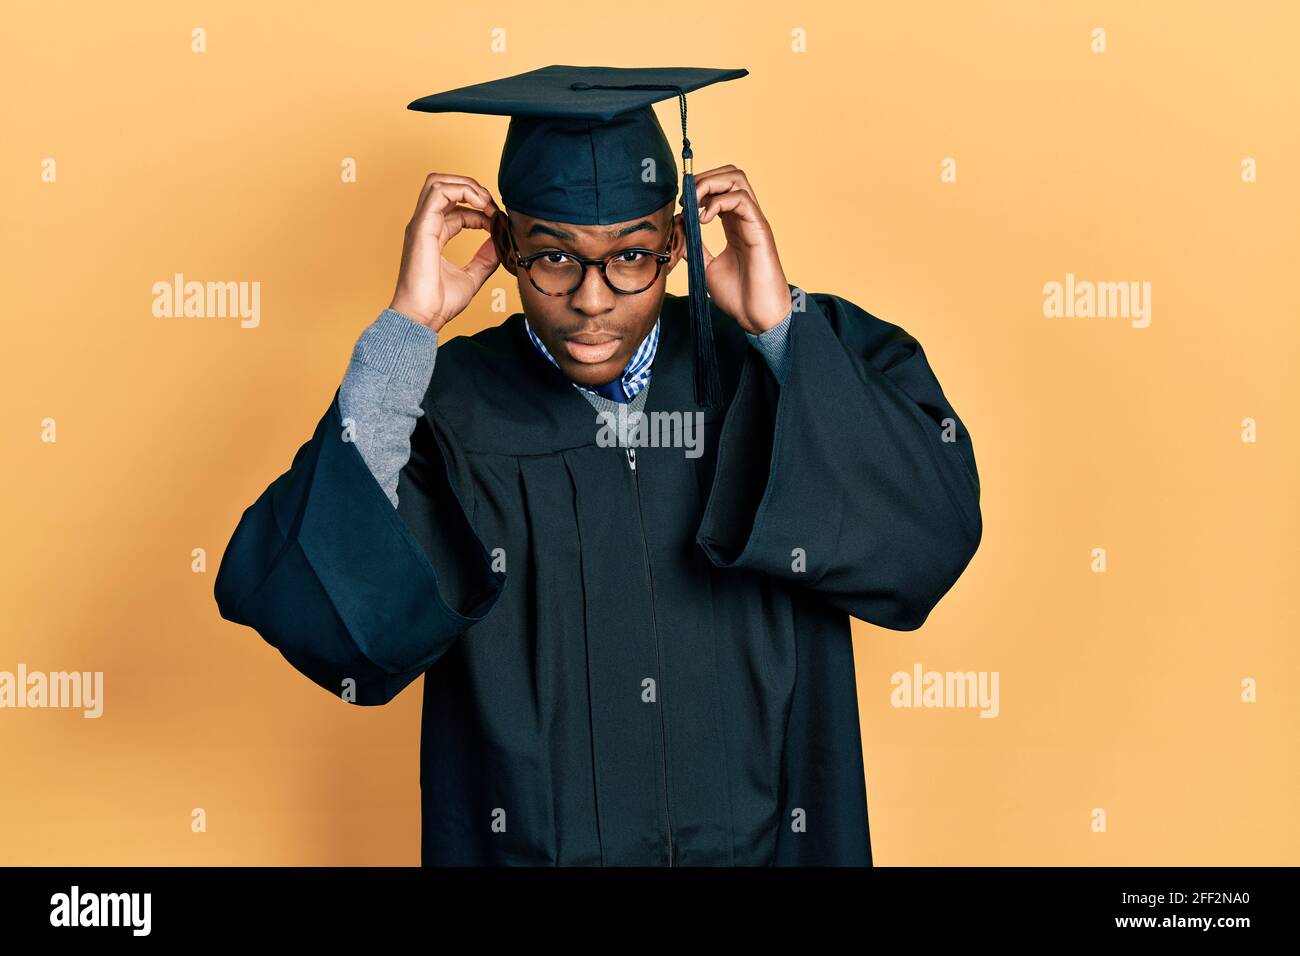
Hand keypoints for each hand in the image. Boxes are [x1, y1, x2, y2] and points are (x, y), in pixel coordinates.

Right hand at [390, 173, 499, 331]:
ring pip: (438, 182)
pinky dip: (462, 192)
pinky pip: (439, 193)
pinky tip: (481, 207)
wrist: (422, 318)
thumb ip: (485, 258)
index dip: (480, 210)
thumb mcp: (472, 277)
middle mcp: (425, 225)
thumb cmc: (438, 303)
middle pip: (443, 186)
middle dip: (471, 188)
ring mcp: (421, 224)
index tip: (498, 222)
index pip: (456, 208)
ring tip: (487, 203)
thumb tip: (499, 241)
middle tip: (492, 205)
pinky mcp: (421, 227)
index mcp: (433, 234)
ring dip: (467, 186)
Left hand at [679, 166, 792, 334]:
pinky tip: (704, 220)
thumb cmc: (738, 295)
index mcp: (734, 224)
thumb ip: (695, 246)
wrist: (757, 316)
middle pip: (730, 174)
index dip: (698, 188)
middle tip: (687, 200)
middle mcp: (745, 218)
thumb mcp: (706, 266)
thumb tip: (679, 227)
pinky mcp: (759, 229)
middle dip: (704, 178)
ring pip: (737, 179)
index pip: (720, 187)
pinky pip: (742, 200)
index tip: (681, 204)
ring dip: (710, 185)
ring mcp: (753, 221)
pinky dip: (719, 202)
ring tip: (695, 205)